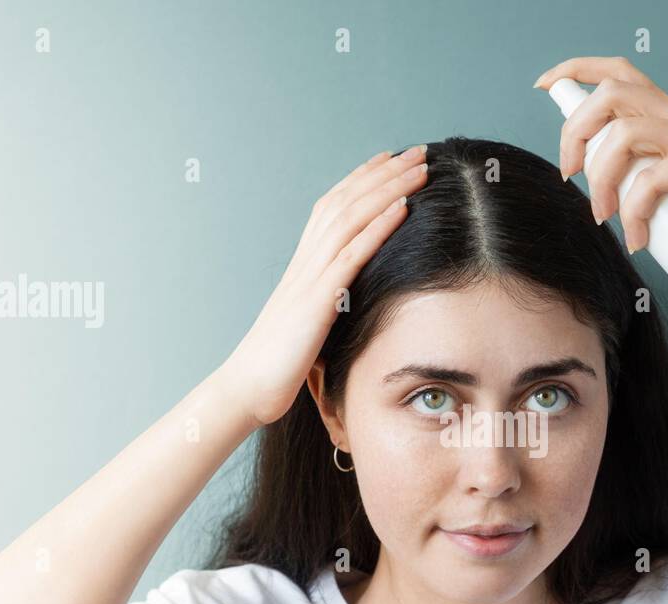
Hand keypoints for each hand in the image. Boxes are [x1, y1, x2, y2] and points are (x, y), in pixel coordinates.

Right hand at [216, 145, 429, 427]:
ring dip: (388, 188)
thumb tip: (350, 298)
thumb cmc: (280, 363)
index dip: (364, 179)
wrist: (248, 388)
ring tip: (419, 168)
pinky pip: (351, 256)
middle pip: (347, 201)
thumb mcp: (310, 324)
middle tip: (418, 150)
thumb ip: (328, 302)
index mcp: (304, 265)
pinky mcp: (317, 301)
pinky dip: (377, 228)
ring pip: (352, 218)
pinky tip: (402, 208)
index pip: (335, 207)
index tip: (392, 158)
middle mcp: (306, 262)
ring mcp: (310, 278)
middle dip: (384, 172)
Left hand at [533, 56, 667, 274]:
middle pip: (610, 96)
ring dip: (599, 177)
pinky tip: (638, 238)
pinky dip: (633, 212)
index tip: (546, 85)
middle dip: (575, 132)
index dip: (577, 70)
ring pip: (622, 135)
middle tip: (569, 175)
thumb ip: (644, 174)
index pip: (619, 73)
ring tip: (603, 216)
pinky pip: (650, 181)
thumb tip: (596, 186)